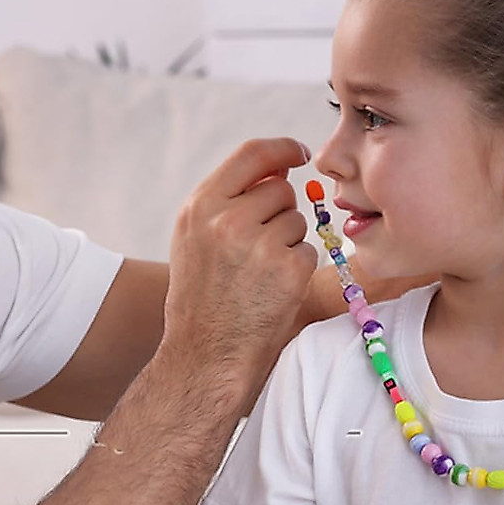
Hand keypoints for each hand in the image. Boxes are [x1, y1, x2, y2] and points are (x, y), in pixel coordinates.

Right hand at [163, 138, 318, 398]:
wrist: (205, 355)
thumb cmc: (202, 300)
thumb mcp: (196, 241)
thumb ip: (228, 201)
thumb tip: (279, 167)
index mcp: (200, 207)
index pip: (252, 154)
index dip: (282, 149)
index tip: (299, 154)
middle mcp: (227, 219)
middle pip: (281, 190)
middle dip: (279, 214)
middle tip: (256, 252)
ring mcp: (258, 244)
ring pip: (297, 221)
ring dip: (288, 243)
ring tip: (258, 276)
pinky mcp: (287, 269)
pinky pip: (308, 251)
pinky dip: (296, 270)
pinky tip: (271, 291)